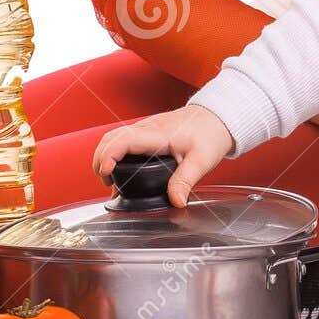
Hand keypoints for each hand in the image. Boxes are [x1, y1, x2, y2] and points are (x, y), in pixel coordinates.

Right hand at [92, 105, 234, 207]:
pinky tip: (121, 174)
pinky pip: (123, 140)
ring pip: (115, 137)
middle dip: (100, 159)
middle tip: (106, 183)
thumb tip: (175, 201)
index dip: (109, 155)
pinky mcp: (148, 132)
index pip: (123, 139)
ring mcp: (146, 128)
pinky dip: (115, 154)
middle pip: (110, 138)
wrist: (218, 117)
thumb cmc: (211, 134)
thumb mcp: (201, 161)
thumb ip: (185, 182)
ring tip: (110, 181)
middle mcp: (147, 127)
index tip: (106, 174)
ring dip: (106, 156)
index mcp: (157, 133)